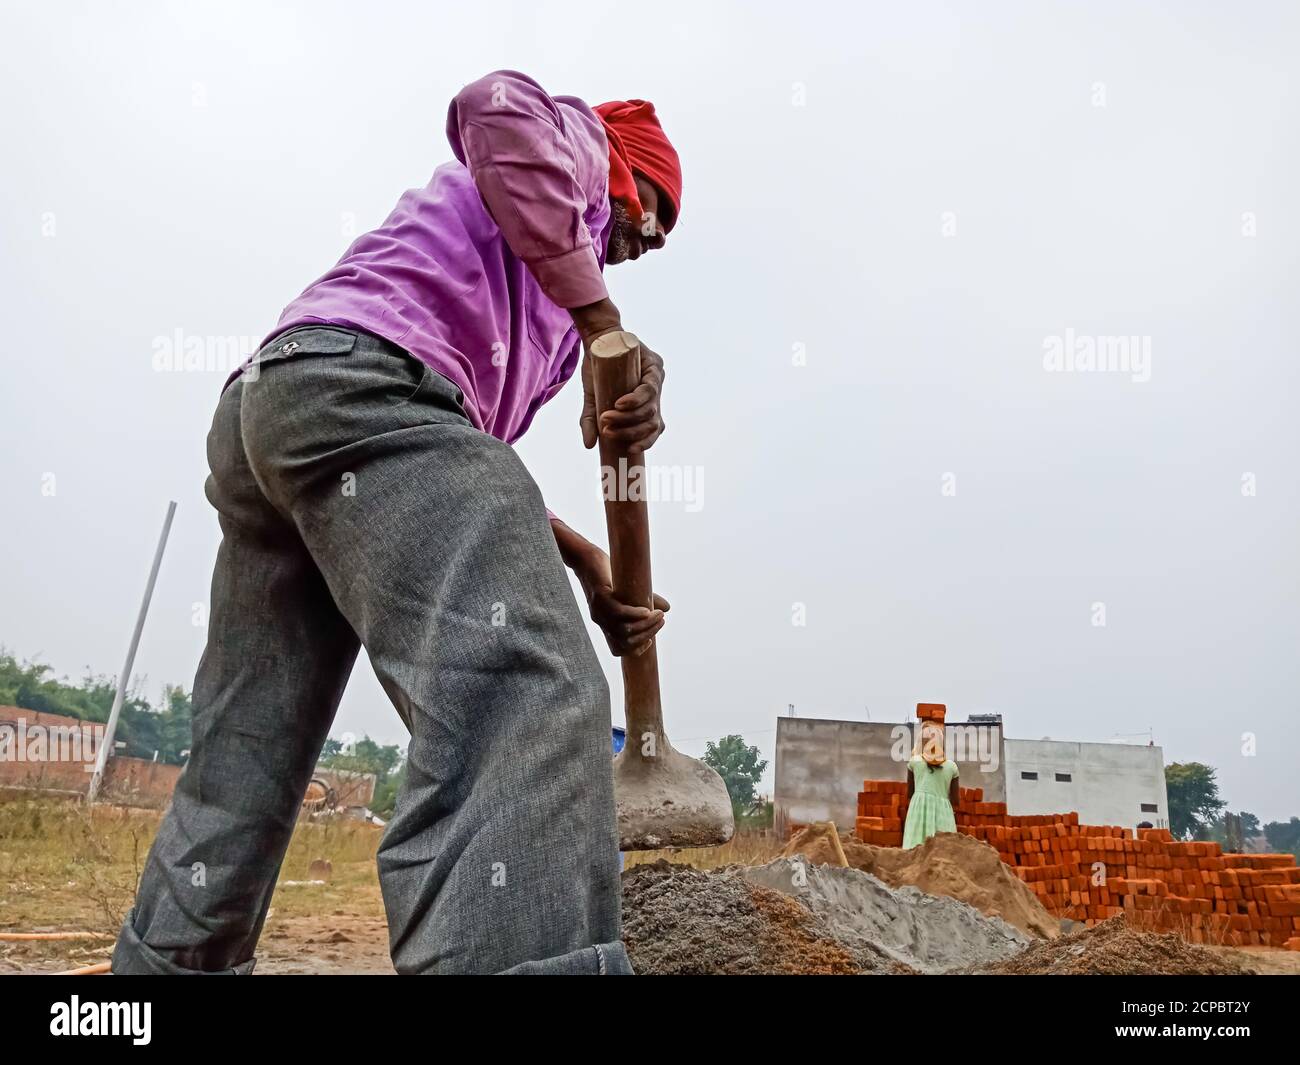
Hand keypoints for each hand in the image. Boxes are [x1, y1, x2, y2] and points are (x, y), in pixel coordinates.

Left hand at [576, 546, 668, 656]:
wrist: (584, 558)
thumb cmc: (606, 574)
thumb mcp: (627, 591)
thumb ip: (645, 601)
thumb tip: (667, 608)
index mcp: (605, 624)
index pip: (617, 649)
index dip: (635, 650)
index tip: (649, 641)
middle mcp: (600, 621)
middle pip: (626, 641)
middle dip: (647, 634)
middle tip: (661, 621)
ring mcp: (599, 610)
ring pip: (624, 629)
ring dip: (646, 625)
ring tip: (659, 615)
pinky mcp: (600, 597)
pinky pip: (618, 612)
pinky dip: (635, 614)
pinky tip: (646, 610)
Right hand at [577, 335, 665, 451]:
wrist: (597, 339)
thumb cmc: (597, 370)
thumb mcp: (592, 398)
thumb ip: (591, 420)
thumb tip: (589, 446)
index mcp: (647, 404)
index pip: (655, 428)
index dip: (648, 442)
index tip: (631, 450)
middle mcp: (656, 393)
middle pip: (654, 421)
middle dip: (631, 431)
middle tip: (608, 432)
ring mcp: (657, 379)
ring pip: (651, 407)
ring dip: (628, 418)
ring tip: (607, 418)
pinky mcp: (654, 365)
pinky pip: (649, 387)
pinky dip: (635, 400)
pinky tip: (620, 404)